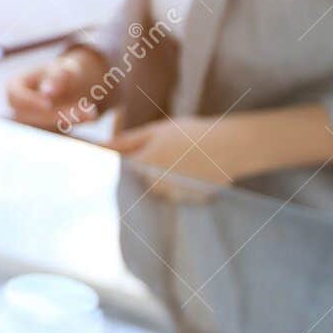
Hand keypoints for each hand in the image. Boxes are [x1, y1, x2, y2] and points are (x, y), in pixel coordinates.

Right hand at [6, 46, 108, 129]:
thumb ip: (57, 75)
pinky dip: (74, 125)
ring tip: (91, 112)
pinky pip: (57, 134)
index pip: (15, 98)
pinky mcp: (45, 134)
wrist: (73, 88)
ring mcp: (30, 125)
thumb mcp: (63, 68)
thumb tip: (48, 91)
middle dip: (56, 113)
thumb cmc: (63, 72)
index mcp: (14, 89)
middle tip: (80, 108)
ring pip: (45, 128)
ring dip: (68, 121)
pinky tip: (90, 116)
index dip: (30, 102)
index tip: (48, 103)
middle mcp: (18, 110)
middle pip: (32, 116)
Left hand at [107, 115, 244, 199]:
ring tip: (184, 161)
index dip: (133, 158)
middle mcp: (152, 184)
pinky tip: (192, 172)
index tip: (143, 152)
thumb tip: (101, 146)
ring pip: (156, 188)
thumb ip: (127, 140)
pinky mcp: (184, 202)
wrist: (231, 146)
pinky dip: (179, 186)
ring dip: (163, 178)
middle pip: (139, 179)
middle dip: (148, 167)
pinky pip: (173, 195)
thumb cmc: (192, 133)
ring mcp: (169, 195)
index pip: (123, 167)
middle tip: (171, 153)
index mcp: (142, 164)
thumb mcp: (156, 130)